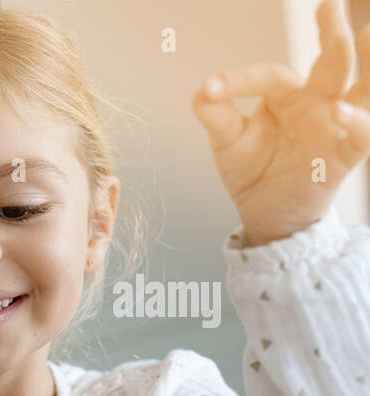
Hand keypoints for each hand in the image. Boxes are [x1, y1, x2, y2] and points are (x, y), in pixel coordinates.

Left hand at [191, 0, 369, 246]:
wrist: (265, 214)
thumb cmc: (252, 171)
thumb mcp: (228, 143)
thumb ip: (217, 116)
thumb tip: (202, 91)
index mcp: (285, 95)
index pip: (269, 75)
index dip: (240, 81)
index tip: (212, 90)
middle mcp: (316, 102)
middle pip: (331, 61)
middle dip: (332, 32)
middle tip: (328, 5)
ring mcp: (335, 124)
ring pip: (362, 88)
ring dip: (367, 63)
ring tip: (366, 35)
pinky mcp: (345, 153)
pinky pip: (361, 133)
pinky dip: (357, 122)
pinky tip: (341, 112)